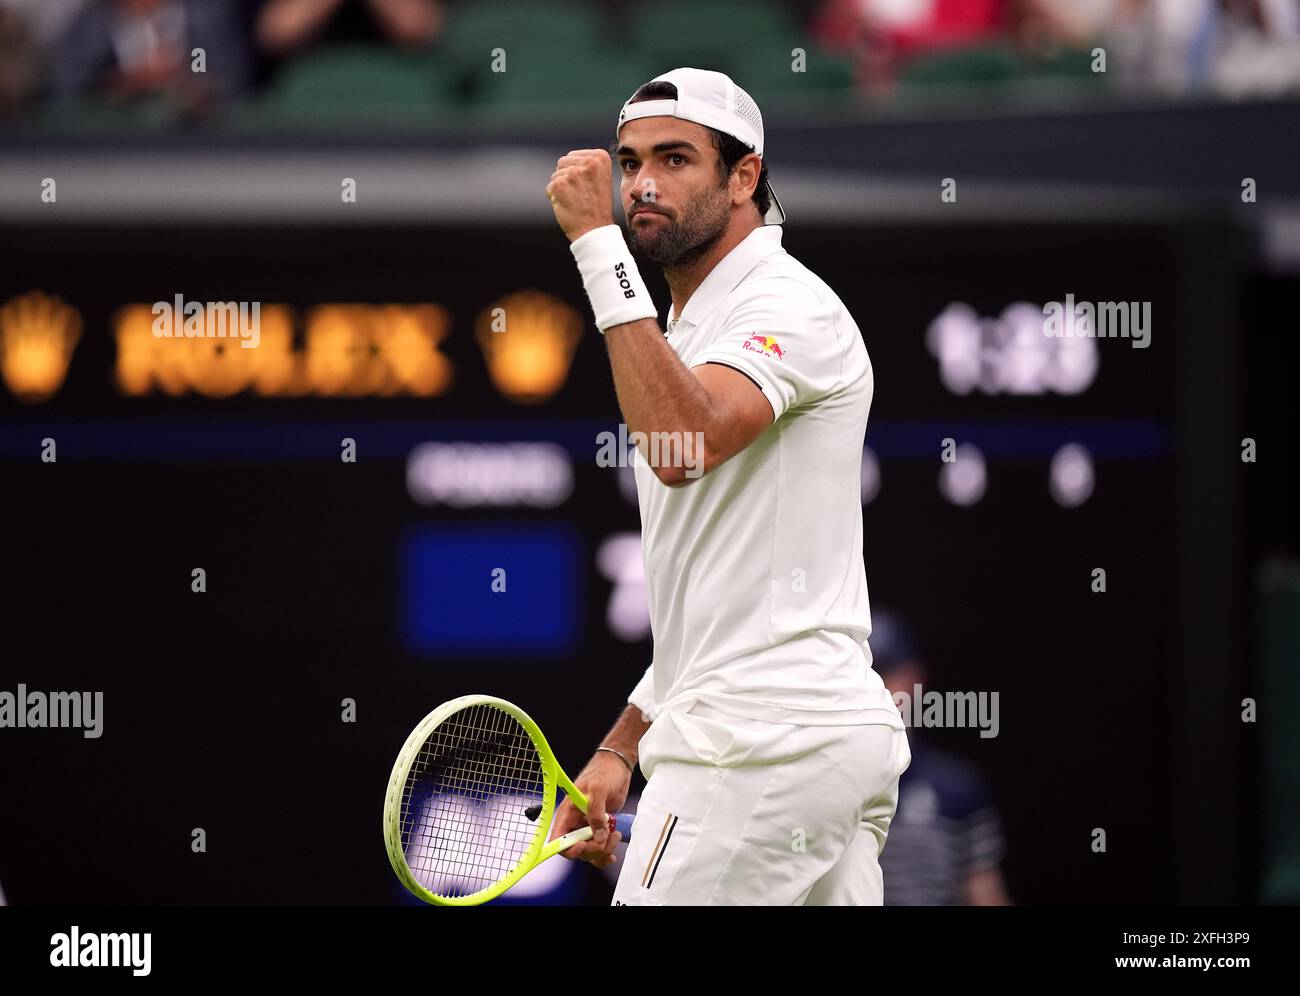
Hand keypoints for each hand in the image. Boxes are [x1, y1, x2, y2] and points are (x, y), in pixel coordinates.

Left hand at [546, 149, 614, 242]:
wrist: (595, 230)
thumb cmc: (597, 207)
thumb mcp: (601, 179)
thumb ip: (587, 164)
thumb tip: (568, 158)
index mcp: (601, 157)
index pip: (574, 156)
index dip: (577, 172)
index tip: (588, 186)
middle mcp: (588, 162)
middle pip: (563, 162)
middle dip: (567, 177)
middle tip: (581, 194)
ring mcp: (573, 173)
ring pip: (555, 175)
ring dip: (561, 188)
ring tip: (575, 201)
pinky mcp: (560, 185)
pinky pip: (549, 188)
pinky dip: (555, 198)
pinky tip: (567, 206)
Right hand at [547, 751, 630, 867]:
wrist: (618, 767)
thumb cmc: (604, 772)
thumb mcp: (598, 788)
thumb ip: (596, 813)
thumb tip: (598, 837)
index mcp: (568, 813)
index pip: (557, 840)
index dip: (568, 848)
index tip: (584, 845)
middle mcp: (575, 823)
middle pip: (576, 850)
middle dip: (593, 849)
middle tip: (607, 837)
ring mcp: (588, 827)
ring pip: (590, 852)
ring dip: (603, 851)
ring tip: (615, 835)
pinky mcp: (600, 829)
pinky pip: (599, 849)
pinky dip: (606, 853)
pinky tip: (613, 849)